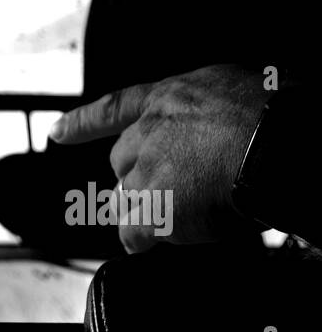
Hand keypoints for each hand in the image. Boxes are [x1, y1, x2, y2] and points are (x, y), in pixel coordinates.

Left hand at [50, 65, 269, 252]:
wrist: (274, 144)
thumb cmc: (268, 116)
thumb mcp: (230, 91)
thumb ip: (202, 112)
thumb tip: (209, 131)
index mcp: (169, 99)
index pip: (116, 108)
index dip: (83, 122)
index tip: (56, 133)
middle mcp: (149, 134)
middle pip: (120, 164)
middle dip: (136, 179)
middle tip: (170, 189)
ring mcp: (147, 172)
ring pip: (123, 200)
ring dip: (141, 210)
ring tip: (175, 213)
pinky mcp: (152, 209)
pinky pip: (133, 234)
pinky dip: (142, 240)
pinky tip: (156, 240)